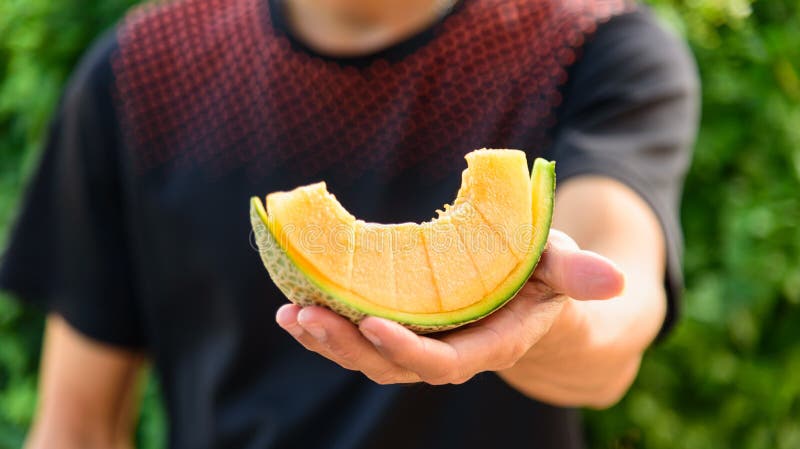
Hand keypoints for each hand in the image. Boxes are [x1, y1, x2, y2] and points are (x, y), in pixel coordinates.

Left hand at [275, 229, 624, 384]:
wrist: (533, 303)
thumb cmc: (546, 279)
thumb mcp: (562, 268)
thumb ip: (578, 274)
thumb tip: (615, 280)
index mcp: (493, 342)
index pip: (448, 361)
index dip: (410, 350)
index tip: (371, 323)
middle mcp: (453, 352)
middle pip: (395, 367)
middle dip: (349, 347)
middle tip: (307, 316)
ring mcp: (425, 344)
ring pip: (371, 359)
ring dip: (329, 341)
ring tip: (291, 316)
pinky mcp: (405, 330)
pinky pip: (363, 339)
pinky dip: (330, 328)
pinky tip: (295, 308)